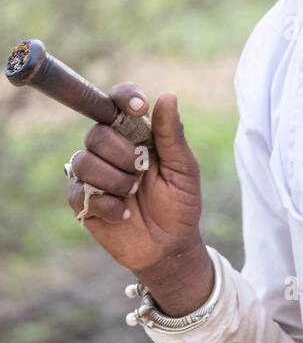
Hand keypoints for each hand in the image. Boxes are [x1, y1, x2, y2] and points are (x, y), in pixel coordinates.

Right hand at [67, 83, 204, 280]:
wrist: (170, 246)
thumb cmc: (180, 204)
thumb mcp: (184, 169)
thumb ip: (171, 135)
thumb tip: (167, 95)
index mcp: (136, 135)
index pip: (117, 102)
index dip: (123, 98)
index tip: (139, 109)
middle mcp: (111, 150)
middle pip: (97, 132)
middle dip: (122, 153)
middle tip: (141, 171)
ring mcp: (94, 175)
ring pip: (83, 160)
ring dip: (114, 180)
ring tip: (133, 193)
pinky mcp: (82, 201)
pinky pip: (78, 191)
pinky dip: (106, 204)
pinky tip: (123, 214)